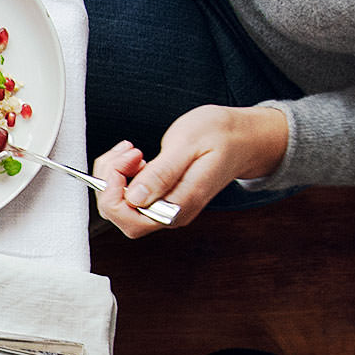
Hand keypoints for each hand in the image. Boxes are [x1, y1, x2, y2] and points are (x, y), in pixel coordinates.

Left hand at [92, 106, 289, 237]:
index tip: (127, 158)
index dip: (116, 190)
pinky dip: (121, 173)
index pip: (130, 218)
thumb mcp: (189, 144)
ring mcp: (165, 208)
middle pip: (118, 214)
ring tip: (132, 150)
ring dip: (115, 175)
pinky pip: (128, 195)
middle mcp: (170, 214)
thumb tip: (136, 198)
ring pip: (119, 204)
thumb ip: (163, 173)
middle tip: (128, 151)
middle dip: (111, 181)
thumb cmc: (221, 136)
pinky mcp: (160, 199)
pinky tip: (135, 156)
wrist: (243, 138)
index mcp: (180, 205)